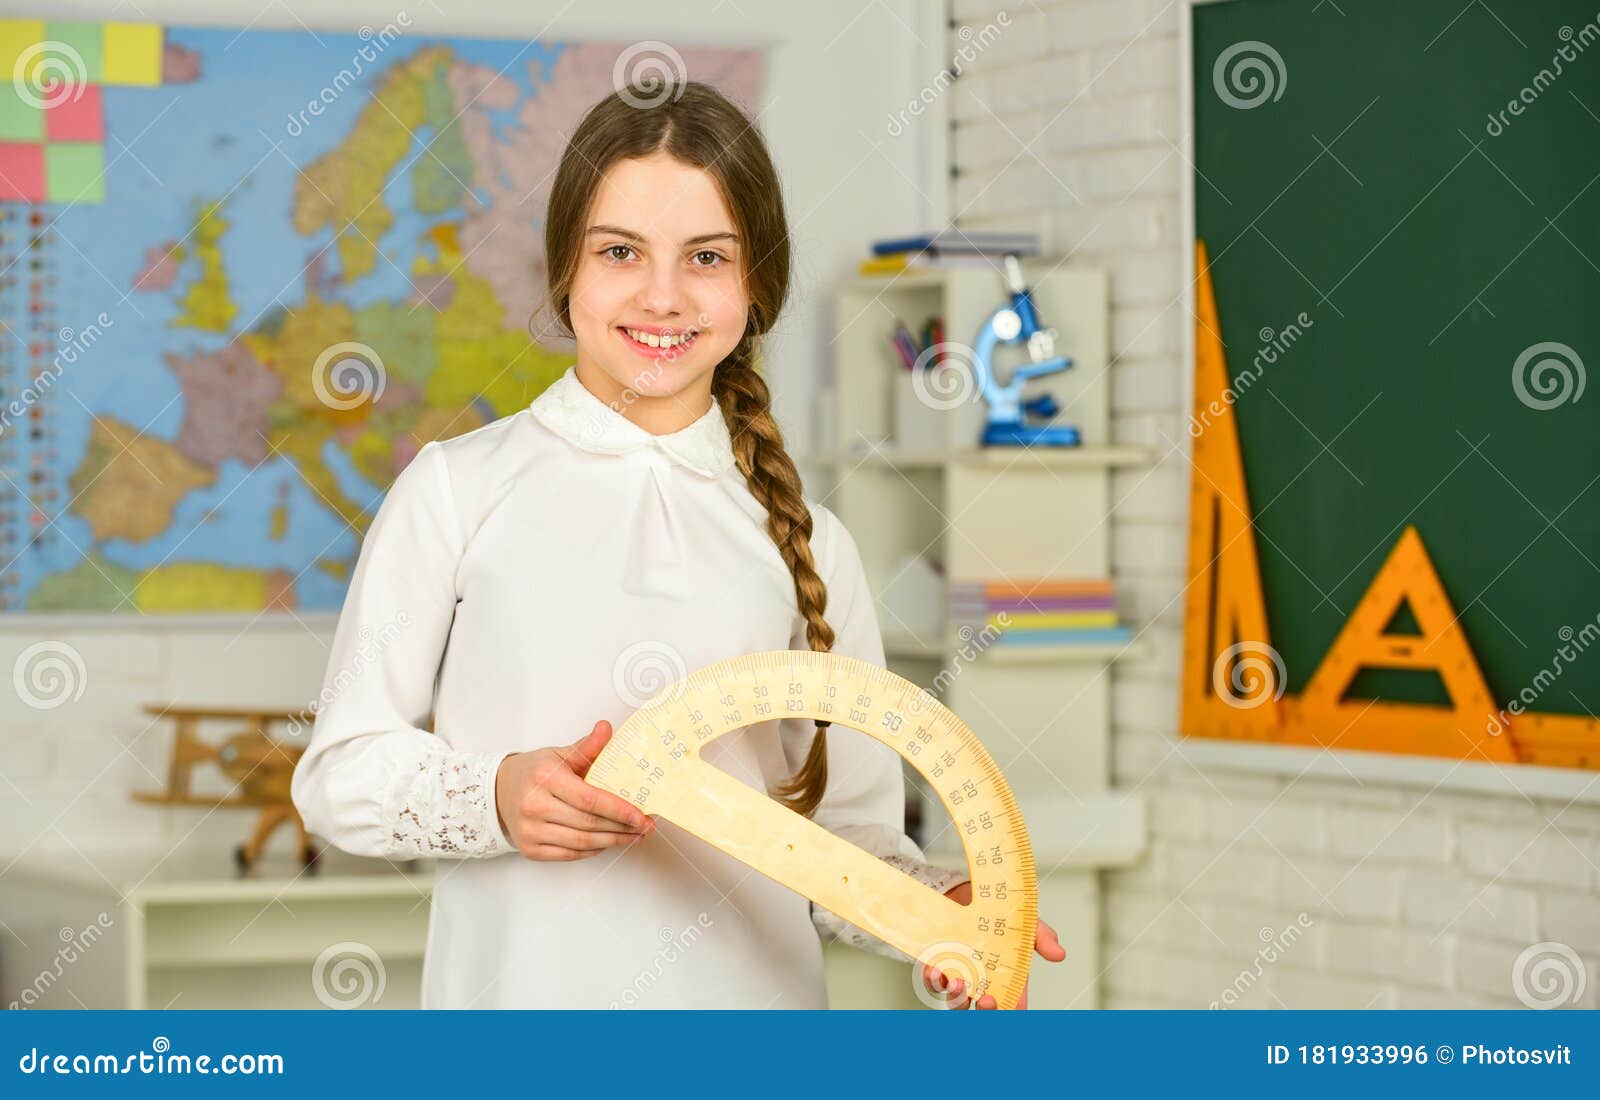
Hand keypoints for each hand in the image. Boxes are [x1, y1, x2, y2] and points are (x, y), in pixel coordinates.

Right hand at [495, 720, 655, 860]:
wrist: (499, 791)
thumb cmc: (533, 772)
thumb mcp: (559, 754)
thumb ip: (586, 746)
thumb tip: (607, 729)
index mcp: (545, 778)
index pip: (589, 798)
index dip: (618, 809)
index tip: (640, 815)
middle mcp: (535, 806)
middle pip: (588, 824)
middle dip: (622, 828)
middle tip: (644, 826)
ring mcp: (531, 831)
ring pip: (581, 842)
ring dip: (612, 842)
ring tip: (632, 836)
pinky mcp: (531, 849)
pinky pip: (570, 854)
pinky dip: (593, 850)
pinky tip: (608, 842)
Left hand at [918, 880, 1066, 1008]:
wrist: (968, 890)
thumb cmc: (998, 912)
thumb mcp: (1025, 922)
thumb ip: (1042, 937)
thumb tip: (1059, 954)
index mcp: (1007, 976)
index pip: (1011, 1004)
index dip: (1012, 1010)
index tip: (1014, 1007)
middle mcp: (982, 980)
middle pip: (984, 1010)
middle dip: (987, 1012)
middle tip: (988, 1001)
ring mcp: (959, 975)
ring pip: (957, 1001)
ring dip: (957, 998)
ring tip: (958, 984)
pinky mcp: (936, 965)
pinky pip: (932, 981)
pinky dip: (932, 979)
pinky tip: (934, 970)